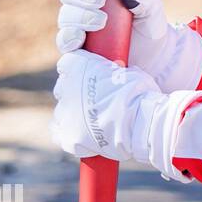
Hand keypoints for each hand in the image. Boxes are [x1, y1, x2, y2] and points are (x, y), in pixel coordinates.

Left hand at [49, 50, 191, 182]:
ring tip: (93, 120)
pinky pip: (62, 134)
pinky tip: (84, 135)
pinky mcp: (69, 137)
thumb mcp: (130, 72)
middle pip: (63, 88)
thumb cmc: (139, 94)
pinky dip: (71, 134)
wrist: (140, 122)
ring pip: (62, 112)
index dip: (79, 70)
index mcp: (78, 67)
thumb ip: (114, 71)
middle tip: (95, 99)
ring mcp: (65, 114)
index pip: (67, 65)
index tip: (91, 75)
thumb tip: (117, 70)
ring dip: (74, 114)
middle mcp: (65, 89)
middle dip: (75, 93)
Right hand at [56, 0, 199, 90]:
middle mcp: (84, 8)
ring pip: (65, 17)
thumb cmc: (149, 28)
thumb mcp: (152, 7)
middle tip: (100, 0)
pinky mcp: (78, 51)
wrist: (155, 60)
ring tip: (101, 21)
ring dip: (78, 16)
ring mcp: (79, 29)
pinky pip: (65, 42)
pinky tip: (80, 37)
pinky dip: (70, 37)